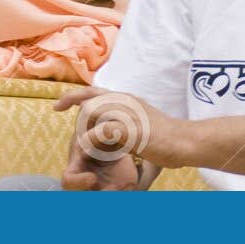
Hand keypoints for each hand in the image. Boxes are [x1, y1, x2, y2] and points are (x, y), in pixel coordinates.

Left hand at [54, 87, 178, 187]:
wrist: (186, 141)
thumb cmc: (167, 137)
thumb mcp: (140, 122)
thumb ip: (122, 123)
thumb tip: (105, 133)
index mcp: (126, 98)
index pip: (92, 91)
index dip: (73, 96)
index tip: (58, 105)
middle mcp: (124, 101)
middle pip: (87, 102)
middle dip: (78, 120)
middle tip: (78, 138)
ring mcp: (127, 113)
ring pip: (90, 113)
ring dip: (83, 131)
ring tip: (85, 148)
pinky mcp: (130, 129)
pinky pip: (100, 131)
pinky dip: (91, 141)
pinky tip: (93, 152)